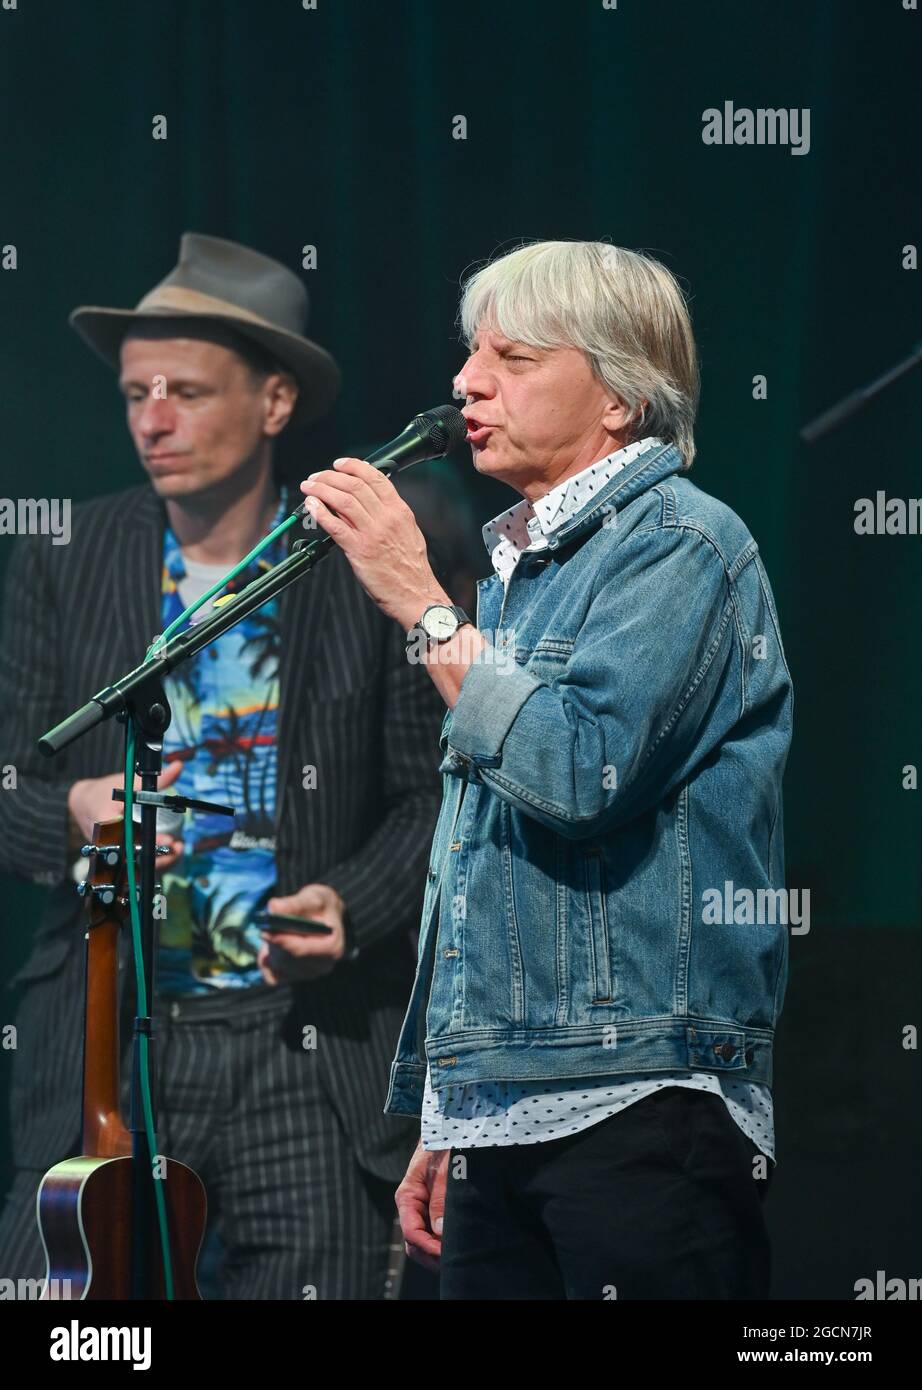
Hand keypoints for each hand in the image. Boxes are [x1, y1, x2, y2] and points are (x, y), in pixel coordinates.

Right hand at [67, 759, 184, 867]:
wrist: (84, 804)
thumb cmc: (104, 792)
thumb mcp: (127, 782)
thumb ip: (155, 779)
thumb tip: (178, 767)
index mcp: (107, 822)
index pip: (129, 836)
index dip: (150, 842)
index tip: (169, 840)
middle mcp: (107, 842)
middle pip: (134, 859)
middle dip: (158, 857)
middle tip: (177, 847)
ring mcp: (111, 853)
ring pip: (135, 868)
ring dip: (158, 863)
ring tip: (177, 851)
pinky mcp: (116, 859)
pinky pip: (134, 867)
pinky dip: (151, 865)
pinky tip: (168, 857)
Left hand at [257, 882, 346, 984]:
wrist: (323, 917)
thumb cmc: (321, 907)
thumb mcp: (313, 898)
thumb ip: (295, 903)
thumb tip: (273, 907)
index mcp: (332, 947)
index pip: (303, 951)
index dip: (282, 941)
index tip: (266, 931)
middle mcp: (323, 965)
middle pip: (288, 960)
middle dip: (274, 942)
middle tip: (264, 926)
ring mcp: (308, 974)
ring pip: (279, 967)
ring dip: (271, 948)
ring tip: (273, 931)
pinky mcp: (293, 978)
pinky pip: (272, 976)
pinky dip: (266, 962)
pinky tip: (271, 946)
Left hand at [300, 457, 450, 629]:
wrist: (416, 594)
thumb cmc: (411, 568)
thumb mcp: (407, 533)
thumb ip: (389, 516)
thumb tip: (365, 503)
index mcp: (399, 511)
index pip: (375, 478)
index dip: (354, 466)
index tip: (339, 464)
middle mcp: (386, 518)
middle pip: (354, 485)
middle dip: (330, 476)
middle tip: (316, 477)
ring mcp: (372, 533)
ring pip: (343, 500)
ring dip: (321, 490)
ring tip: (308, 487)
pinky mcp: (359, 550)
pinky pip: (335, 525)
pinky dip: (320, 512)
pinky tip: (311, 506)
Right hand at [394, 1140, 449, 1272]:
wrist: (452, 1124)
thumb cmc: (444, 1142)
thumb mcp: (443, 1169)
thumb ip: (439, 1199)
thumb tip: (439, 1233)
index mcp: (407, 1196)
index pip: (412, 1233)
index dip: (429, 1248)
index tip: (448, 1254)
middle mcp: (412, 1205)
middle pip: (415, 1243)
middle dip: (432, 1256)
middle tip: (455, 1263)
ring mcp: (424, 1207)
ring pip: (425, 1240)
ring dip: (438, 1251)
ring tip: (459, 1257)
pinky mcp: (436, 1206)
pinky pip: (436, 1230)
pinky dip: (444, 1240)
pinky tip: (459, 1243)